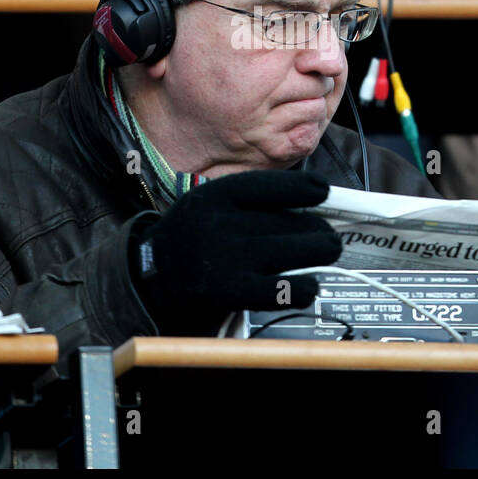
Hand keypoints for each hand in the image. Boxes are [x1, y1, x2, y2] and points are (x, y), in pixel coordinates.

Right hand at [129, 170, 341, 333]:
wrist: (149, 280)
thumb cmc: (190, 239)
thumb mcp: (209, 205)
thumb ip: (250, 202)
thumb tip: (311, 201)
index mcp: (214, 195)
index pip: (270, 186)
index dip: (304, 188)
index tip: (322, 190)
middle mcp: (219, 223)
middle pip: (289, 221)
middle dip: (319, 229)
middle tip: (328, 235)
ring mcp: (225, 258)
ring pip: (294, 250)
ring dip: (321, 252)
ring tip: (327, 252)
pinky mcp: (230, 292)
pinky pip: (284, 288)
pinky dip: (305, 287)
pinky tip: (308, 285)